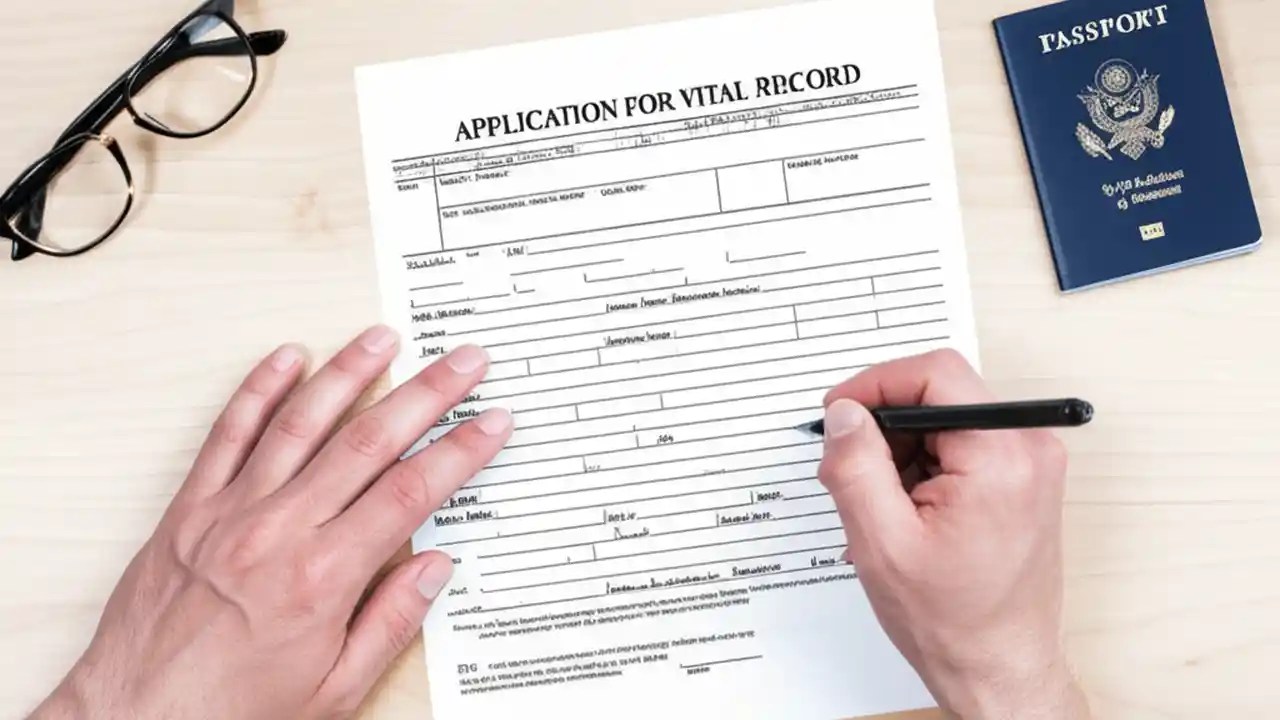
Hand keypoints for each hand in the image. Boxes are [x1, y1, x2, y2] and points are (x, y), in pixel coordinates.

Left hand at [30, 327, 511, 719]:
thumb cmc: (232, 713)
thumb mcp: (335, 689)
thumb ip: (391, 621)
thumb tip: (436, 568)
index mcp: (323, 578)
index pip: (411, 493)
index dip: (460, 451)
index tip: (490, 422)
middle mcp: (278, 532)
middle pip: (368, 442)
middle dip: (426, 394)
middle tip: (462, 361)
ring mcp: (230, 513)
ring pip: (300, 423)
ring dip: (347, 374)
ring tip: (382, 339)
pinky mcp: (188, 509)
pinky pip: (227, 435)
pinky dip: (258, 391)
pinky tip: (286, 359)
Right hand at [819, 350, 1088, 719]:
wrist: (1000, 669)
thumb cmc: (953, 621)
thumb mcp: (882, 542)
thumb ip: (856, 466)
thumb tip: (844, 414)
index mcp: (1002, 458)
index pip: (935, 374)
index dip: (876, 384)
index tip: (840, 413)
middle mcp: (1029, 450)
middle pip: (940, 394)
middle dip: (884, 428)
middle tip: (849, 472)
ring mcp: (1031, 464)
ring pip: (946, 420)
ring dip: (901, 451)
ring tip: (880, 505)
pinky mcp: (1022, 479)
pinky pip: (961, 445)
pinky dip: (923, 467)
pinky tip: (905, 510)